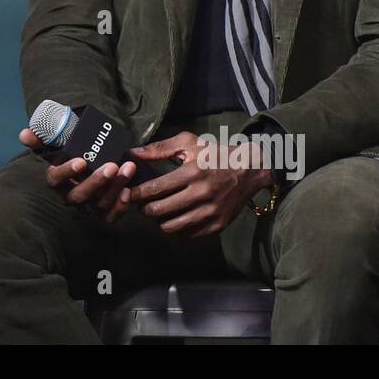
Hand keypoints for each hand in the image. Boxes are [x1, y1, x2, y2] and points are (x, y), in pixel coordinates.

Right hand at [18, 127, 134, 219]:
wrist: (94, 162)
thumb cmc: (74, 153)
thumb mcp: (58, 143)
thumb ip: (42, 138)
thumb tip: (24, 134)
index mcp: (57, 180)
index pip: (56, 180)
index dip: (67, 172)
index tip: (80, 161)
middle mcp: (70, 196)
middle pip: (79, 196)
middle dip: (96, 181)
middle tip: (111, 166)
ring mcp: (87, 207)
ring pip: (98, 204)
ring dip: (114, 188)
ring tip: (128, 169)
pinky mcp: (103, 214)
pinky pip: (110, 216)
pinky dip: (120, 207)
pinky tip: (128, 192)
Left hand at [125, 132, 272, 236]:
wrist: (250, 170)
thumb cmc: (215, 154)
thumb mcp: (189, 143)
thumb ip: (160, 148)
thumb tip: (134, 153)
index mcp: (192, 173)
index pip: (156, 189)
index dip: (137, 194)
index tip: (128, 194)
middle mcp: (201, 194)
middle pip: (161, 210)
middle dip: (144, 209)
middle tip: (140, 206)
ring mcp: (210, 212)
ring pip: (173, 226)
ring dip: (159, 221)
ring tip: (157, 213)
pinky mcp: (218, 225)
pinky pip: (189, 234)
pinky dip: (178, 229)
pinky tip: (175, 218)